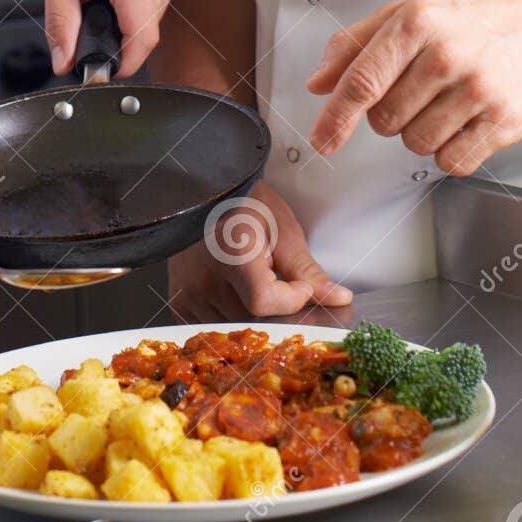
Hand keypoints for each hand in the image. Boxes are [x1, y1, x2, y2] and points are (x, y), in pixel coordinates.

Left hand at [36, 0, 182, 78]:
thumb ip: (61, 25)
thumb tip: (64, 63)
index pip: (141, 40)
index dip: (121, 65)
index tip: (99, 73)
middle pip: (146, 34)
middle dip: (117, 44)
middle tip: (84, 31)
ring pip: (152, 22)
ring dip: (125, 26)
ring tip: (96, 2)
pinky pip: (155, 5)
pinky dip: (133, 11)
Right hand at [168, 180, 352, 321]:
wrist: (206, 193)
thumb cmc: (247, 205)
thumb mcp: (283, 231)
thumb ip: (307, 271)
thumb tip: (340, 300)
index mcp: (231, 256)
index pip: (264, 302)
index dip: (290, 298)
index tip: (299, 286)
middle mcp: (204, 279)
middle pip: (253, 321)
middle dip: (278, 312)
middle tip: (282, 286)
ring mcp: (189, 294)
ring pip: (235, 328)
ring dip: (255, 318)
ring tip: (255, 285)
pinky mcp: (181, 302)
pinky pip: (214, 327)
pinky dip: (232, 318)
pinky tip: (237, 296)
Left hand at [307, 0, 521, 172]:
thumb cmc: (473, 17)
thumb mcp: (411, 11)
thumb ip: (356, 43)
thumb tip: (318, 83)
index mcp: (416, 22)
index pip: (362, 81)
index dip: (335, 117)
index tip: (322, 142)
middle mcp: (446, 55)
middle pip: (385, 120)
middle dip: (391, 114)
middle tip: (420, 89)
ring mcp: (478, 89)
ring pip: (416, 144)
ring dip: (422, 132)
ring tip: (447, 101)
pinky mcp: (505, 121)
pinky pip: (452, 162)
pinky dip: (450, 151)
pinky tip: (466, 122)